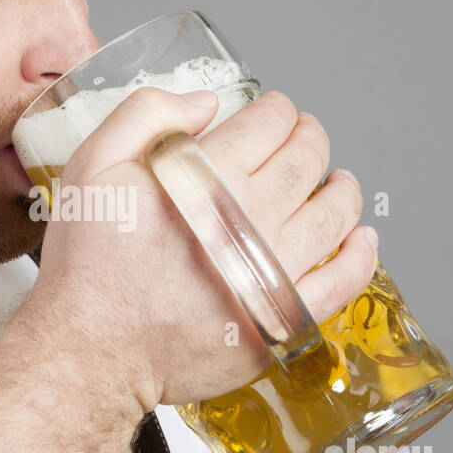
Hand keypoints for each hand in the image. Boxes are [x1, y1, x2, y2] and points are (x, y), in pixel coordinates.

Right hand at [28, 88, 377, 412]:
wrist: (93, 350)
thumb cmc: (90, 266)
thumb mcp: (93, 165)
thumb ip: (146, 114)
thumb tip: (205, 103)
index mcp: (212, 176)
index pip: (271, 121)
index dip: (276, 109)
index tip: (273, 112)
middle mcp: (253, 218)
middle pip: (309, 159)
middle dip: (311, 138)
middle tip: (306, 138)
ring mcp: (276, 270)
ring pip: (336, 214)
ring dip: (343, 189)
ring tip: (340, 182)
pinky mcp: (284, 318)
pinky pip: (344, 281)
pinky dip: (362, 256)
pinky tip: (362, 240)